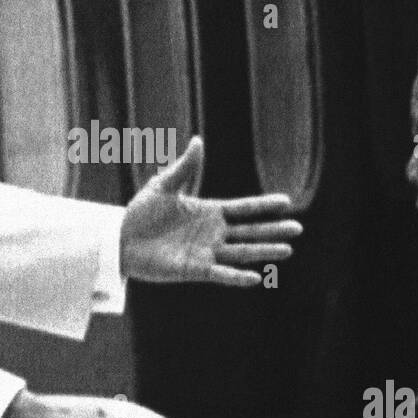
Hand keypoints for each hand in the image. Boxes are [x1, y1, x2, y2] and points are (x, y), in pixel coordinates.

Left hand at [120, 136, 301, 286]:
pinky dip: (236, 276)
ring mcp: (205, 252)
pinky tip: (254, 277)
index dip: (263, 205)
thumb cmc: (140, 213)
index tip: (286, 202)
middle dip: (273, 230)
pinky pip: (220, 274)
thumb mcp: (163, 186)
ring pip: (242, 252)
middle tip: (297, 229)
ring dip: (264, 251)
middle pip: (249, 232)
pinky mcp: (194, 270)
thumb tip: (198, 140)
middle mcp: (212, 233)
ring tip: (288, 249)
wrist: (120, 240)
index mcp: (208, 212)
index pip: (243, 209)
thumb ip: (184, 168)